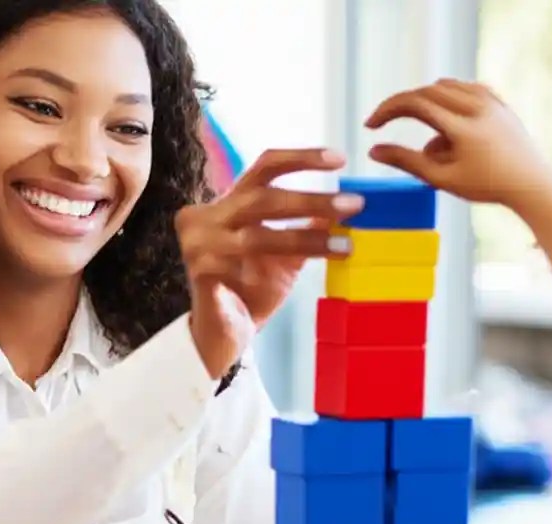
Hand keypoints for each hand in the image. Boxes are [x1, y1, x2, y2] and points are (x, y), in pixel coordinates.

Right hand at [176, 148, 362, 378]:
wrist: (221, 336)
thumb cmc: (250, 290)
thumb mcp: (286, 252)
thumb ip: (307, 224)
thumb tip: (345, 202)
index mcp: (224, 205)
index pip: (262, 169)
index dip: (300, 159)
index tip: (339, 159)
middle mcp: (204, 219)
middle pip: (261, 198)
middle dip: (311, 200)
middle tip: (354, 205)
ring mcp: (197, 246)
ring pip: (259, 234)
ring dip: (306, 237)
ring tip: (344, 243)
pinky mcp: (200, 274)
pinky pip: (249, 265)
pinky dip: (289, 260)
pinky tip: (319, 260)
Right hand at [364, 79, 551, 210]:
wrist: (532, 184)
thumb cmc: (487, 186)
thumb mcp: (442, 178)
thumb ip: (406, 161)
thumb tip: (373, 150)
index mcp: (463, 126)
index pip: (415, 103)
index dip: (387, 110)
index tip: (371, 125)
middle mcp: (478, 107)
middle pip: (426, 92)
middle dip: (400, 106)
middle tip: (384, 124)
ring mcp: (491, 101)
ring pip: (445, 87)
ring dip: (423, 102)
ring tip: (425, 136)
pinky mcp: (498, 101)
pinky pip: (465, 88)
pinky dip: (446, 98)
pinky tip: (444, 119)